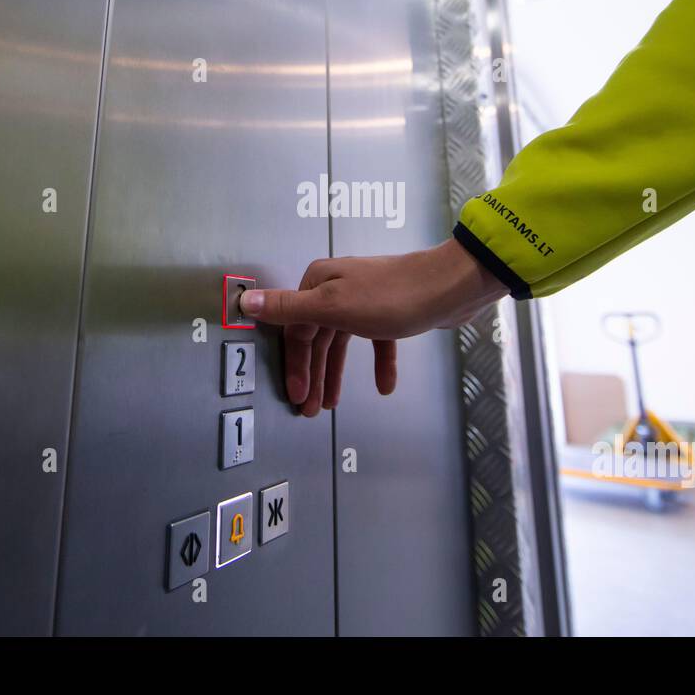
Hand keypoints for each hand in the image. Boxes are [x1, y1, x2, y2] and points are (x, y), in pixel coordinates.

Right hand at [238, 238, 507, 415]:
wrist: (451, 287)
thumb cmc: (390, 296)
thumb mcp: (333, 306)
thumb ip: (288, 308)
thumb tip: (244, 301)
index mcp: (319, 282)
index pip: (296, 330)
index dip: (295, 365)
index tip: (297, 397)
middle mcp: (339, 287)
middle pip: (318, 338)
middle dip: (314, 375)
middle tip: (311, 411)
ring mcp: (366, 299)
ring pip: (343, 342)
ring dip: (337, 374)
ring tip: (333, 405)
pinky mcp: (392, 311)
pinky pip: (377, 342)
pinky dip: (379, 364)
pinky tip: (385, 386)